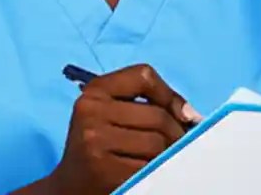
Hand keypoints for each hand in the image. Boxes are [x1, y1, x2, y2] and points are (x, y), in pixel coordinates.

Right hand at [45, 64, 199, 194]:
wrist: (69, 185)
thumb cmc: (99, 144)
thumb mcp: (112, 113)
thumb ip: (146, 103)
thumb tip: (190, 114)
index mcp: (94, 91)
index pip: (143, 76)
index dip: (169, 94)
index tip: (183, 114)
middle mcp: (91, 111)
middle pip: (157, 115)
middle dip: (176, 132)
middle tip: (179, 144)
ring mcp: (95, 140)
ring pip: (157, 143)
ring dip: (169, 154)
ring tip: (164, 158)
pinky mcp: (103, 169)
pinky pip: (148, 167)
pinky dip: (157, 170)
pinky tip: (151, 171)